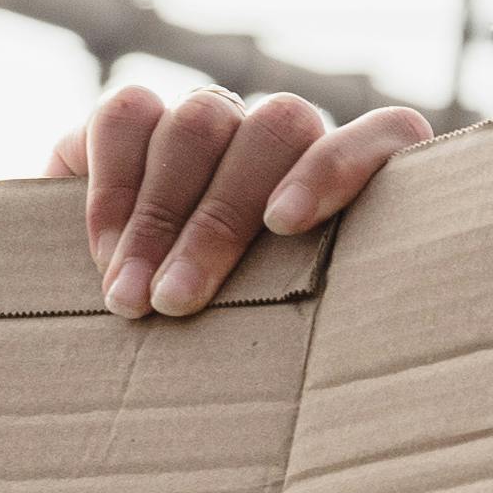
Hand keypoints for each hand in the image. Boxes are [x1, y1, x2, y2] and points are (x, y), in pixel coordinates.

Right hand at [48, 83, 428, 315]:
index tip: (286, 225)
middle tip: (176, 303)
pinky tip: (105, 255)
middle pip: (279, 128)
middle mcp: (286, 140)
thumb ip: (311, 324)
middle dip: (219, 221)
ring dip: (159, 216)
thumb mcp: (279, 338)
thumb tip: (332, 379)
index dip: (342, 166)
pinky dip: (113, 186)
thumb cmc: (231, 349)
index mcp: (347, 186)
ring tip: (130, 300)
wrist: (124, 315)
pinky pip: (127, 113)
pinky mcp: (134, 120)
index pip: (386, 136)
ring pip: (202, 119)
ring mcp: (213, 121)